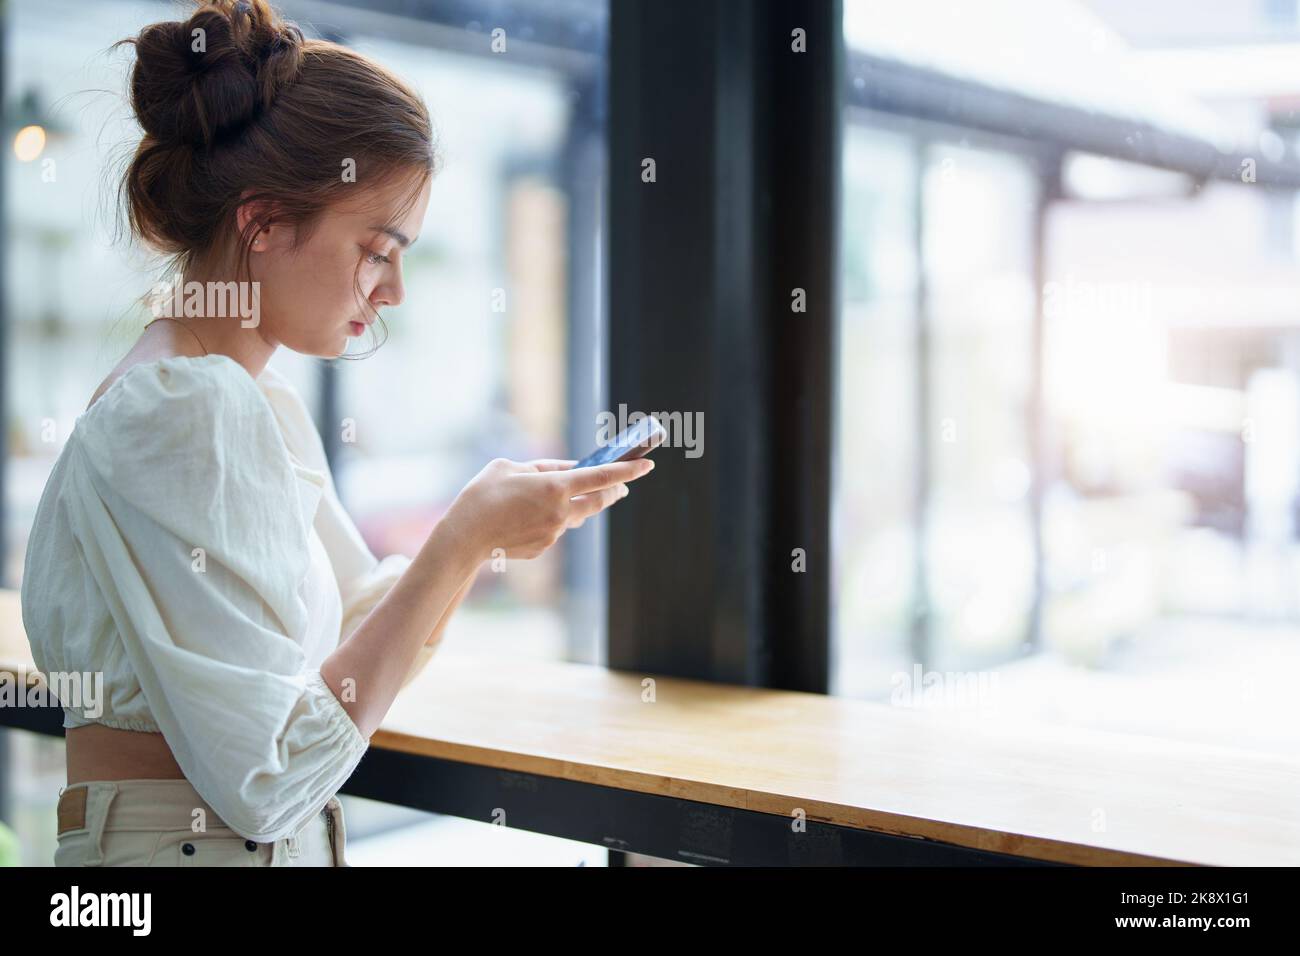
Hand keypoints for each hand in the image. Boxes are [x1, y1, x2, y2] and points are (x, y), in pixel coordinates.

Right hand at [444, 456, 654, 561]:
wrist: (464, 538)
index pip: (601, 477)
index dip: (627, 470)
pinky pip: (556, 528)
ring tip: (569, 495)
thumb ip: (544, 467)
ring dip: (579, 504)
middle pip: (598, 501)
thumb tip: (569, 470)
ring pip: (576, 516)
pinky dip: (552, 518)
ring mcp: (554, 533)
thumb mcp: (511, 467)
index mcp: (554, 486)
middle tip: (622, 486)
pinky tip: (531, 515)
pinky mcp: (544, 548)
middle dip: (614, 491)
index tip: (647, 464)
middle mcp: (560, 511)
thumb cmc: (482, 495)